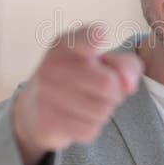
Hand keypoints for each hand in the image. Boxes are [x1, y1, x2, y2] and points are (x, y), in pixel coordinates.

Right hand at [11, 25, 143, 164]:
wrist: (35, 107)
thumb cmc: (80, 78)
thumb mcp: (103, 63)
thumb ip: (127, 66)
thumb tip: (128, 86)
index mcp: (66, 44)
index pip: (83, 39)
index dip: (93, 37)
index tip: (101, 35)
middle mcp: (53, 65)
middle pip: (109, 84)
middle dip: (116, 93)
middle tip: (104, 92)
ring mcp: (47, 93)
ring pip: (102, 111)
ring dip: (104, 112)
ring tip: (88, 104)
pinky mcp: (47, 120)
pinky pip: (90, 130)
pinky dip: (91, 127)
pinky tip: (78, 118)